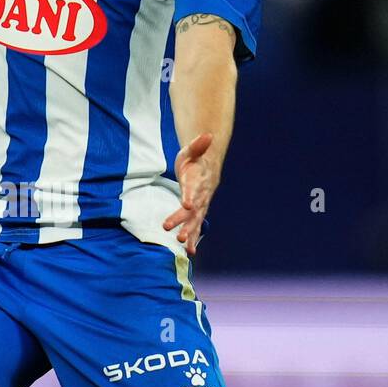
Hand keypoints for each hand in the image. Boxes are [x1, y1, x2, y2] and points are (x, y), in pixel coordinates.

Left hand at [162, 132, 216, 253]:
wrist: (206, 168)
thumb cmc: (195, 159)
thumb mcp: (192, 150)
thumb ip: (198, 145)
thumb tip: (208, 134)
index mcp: (199, 181)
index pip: (195, 190)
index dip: (191, 197)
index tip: (187, 205)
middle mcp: (202, 197)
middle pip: (194, 212)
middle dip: (187, 223)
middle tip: (179, 235)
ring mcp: (201, 206)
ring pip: (196, 222)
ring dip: (190, 234)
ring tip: (184, 245)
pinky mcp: (197, 212)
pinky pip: (196, 227)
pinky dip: (194, 238)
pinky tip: (190, 252)